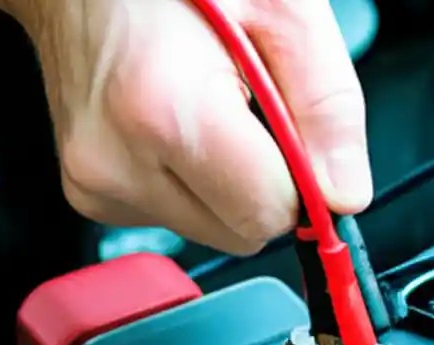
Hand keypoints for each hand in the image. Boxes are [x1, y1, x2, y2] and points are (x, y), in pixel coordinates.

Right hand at [0, 0, 372, 254]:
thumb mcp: (283, 11)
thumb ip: (327, 106)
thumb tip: (345, 195)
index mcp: (165, 111)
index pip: (270, 213)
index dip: (301, 178)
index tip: (298, 138)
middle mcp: (119, 161)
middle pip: (242, 233)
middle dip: (265, 182)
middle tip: (249, 109)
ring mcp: (97, 183)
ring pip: (213, 231)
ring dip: (228, 182)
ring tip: (208, 106)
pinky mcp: (88, 193)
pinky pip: (177, 217)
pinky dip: (191, 179)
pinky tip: (176, 123)